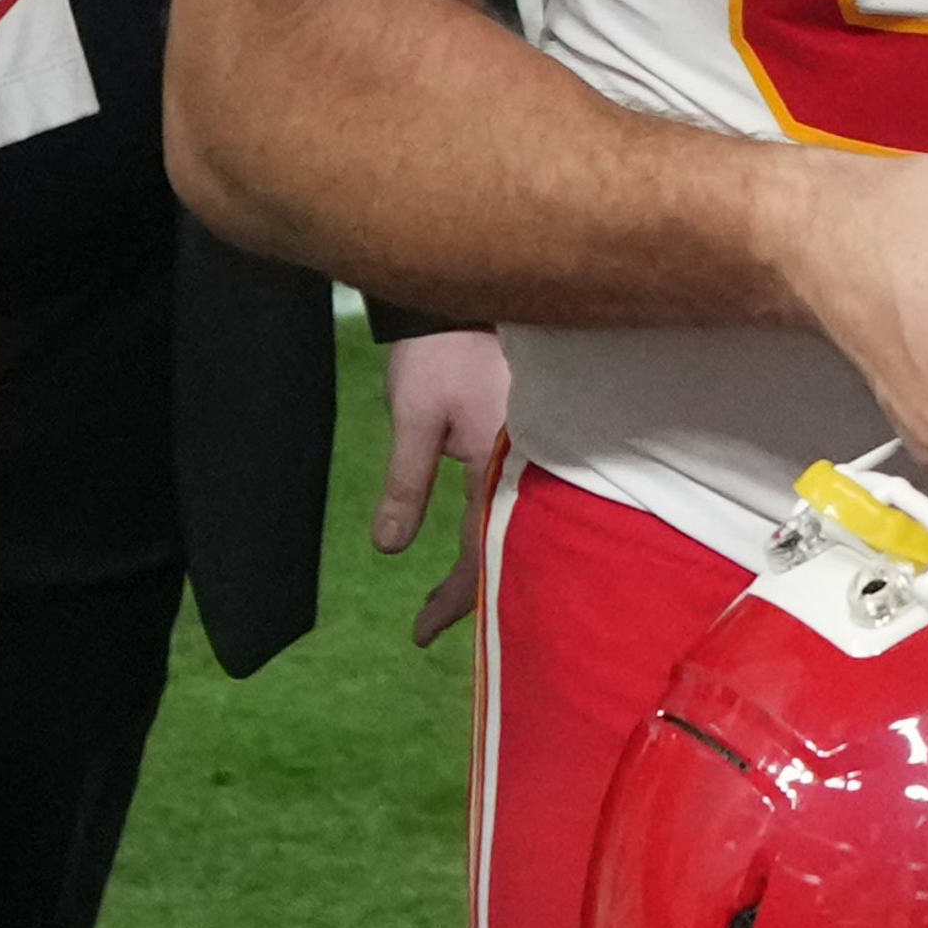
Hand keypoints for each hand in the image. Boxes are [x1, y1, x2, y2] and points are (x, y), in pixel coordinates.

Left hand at [375, 325, 508, 645]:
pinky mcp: (539, 434)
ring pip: (519, 520)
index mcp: (504, 465)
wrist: (472, 293)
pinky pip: (522, 493)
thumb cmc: (441, 354)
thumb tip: (386, 548)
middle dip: (474, 588)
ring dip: (490, 556)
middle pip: (510, 544)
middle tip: (432, 621)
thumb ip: (405, 483)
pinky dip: (501, 521)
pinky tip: (486, 530)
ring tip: (455, 590)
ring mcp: (540, 449)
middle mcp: (532, 464)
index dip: (452, 598)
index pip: (480, 550)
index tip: (419, 634)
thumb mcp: (414, 418)